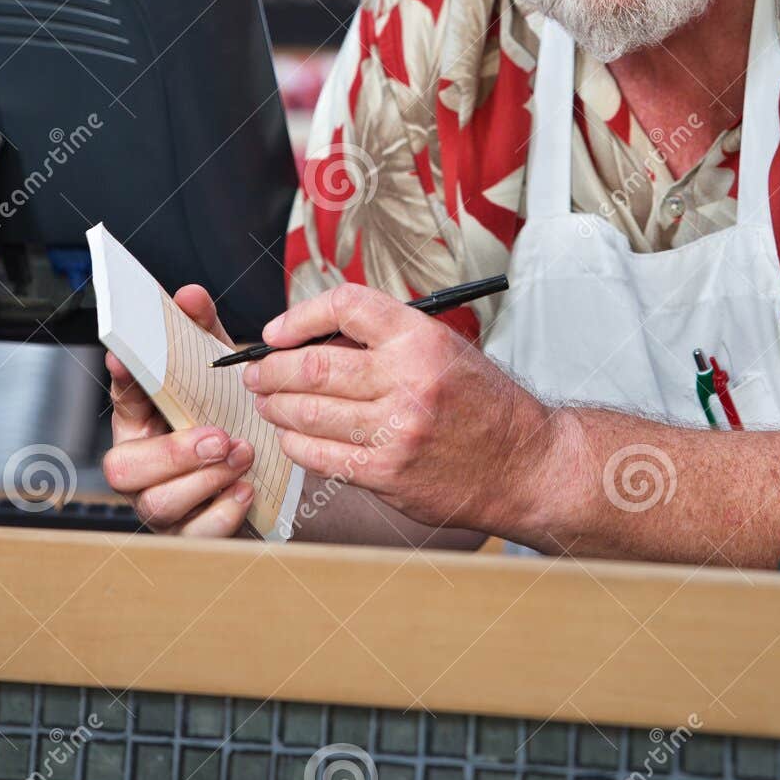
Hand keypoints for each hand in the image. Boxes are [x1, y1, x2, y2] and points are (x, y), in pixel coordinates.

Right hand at [102, 285, 256, 536]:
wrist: (266, 472)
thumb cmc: (229, 419)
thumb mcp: (220, 374)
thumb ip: (205, 333)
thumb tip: (190, 295)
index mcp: (142, 422)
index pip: (121, 400)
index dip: (122, 382)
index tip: (126, 358)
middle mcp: (143, 468)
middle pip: (122, 469)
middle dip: (171, 452)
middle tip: (219, 436)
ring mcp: (163, 506)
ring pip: (158, 504)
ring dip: (205, 479)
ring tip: (243, 454)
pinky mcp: (191, 536)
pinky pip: (196, 536)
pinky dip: (223, 513)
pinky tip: (246, 489)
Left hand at [242, 283, 556, 536]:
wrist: (523, 463)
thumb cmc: (482, 403)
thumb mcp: (443, 349)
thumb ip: (385, 340)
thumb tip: (313, 339)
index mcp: (420, 339)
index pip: (345, 306)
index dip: (299, 316)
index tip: (277, 332)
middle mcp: (407, 380)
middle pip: (312, 366)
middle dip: (270, 370)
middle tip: (256, 372)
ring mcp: (395, 430)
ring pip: (308, 412)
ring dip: (275, 407)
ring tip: (266, 402)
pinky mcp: (387, 473)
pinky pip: (321, 456)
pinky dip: (295, 444)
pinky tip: (291, 436)